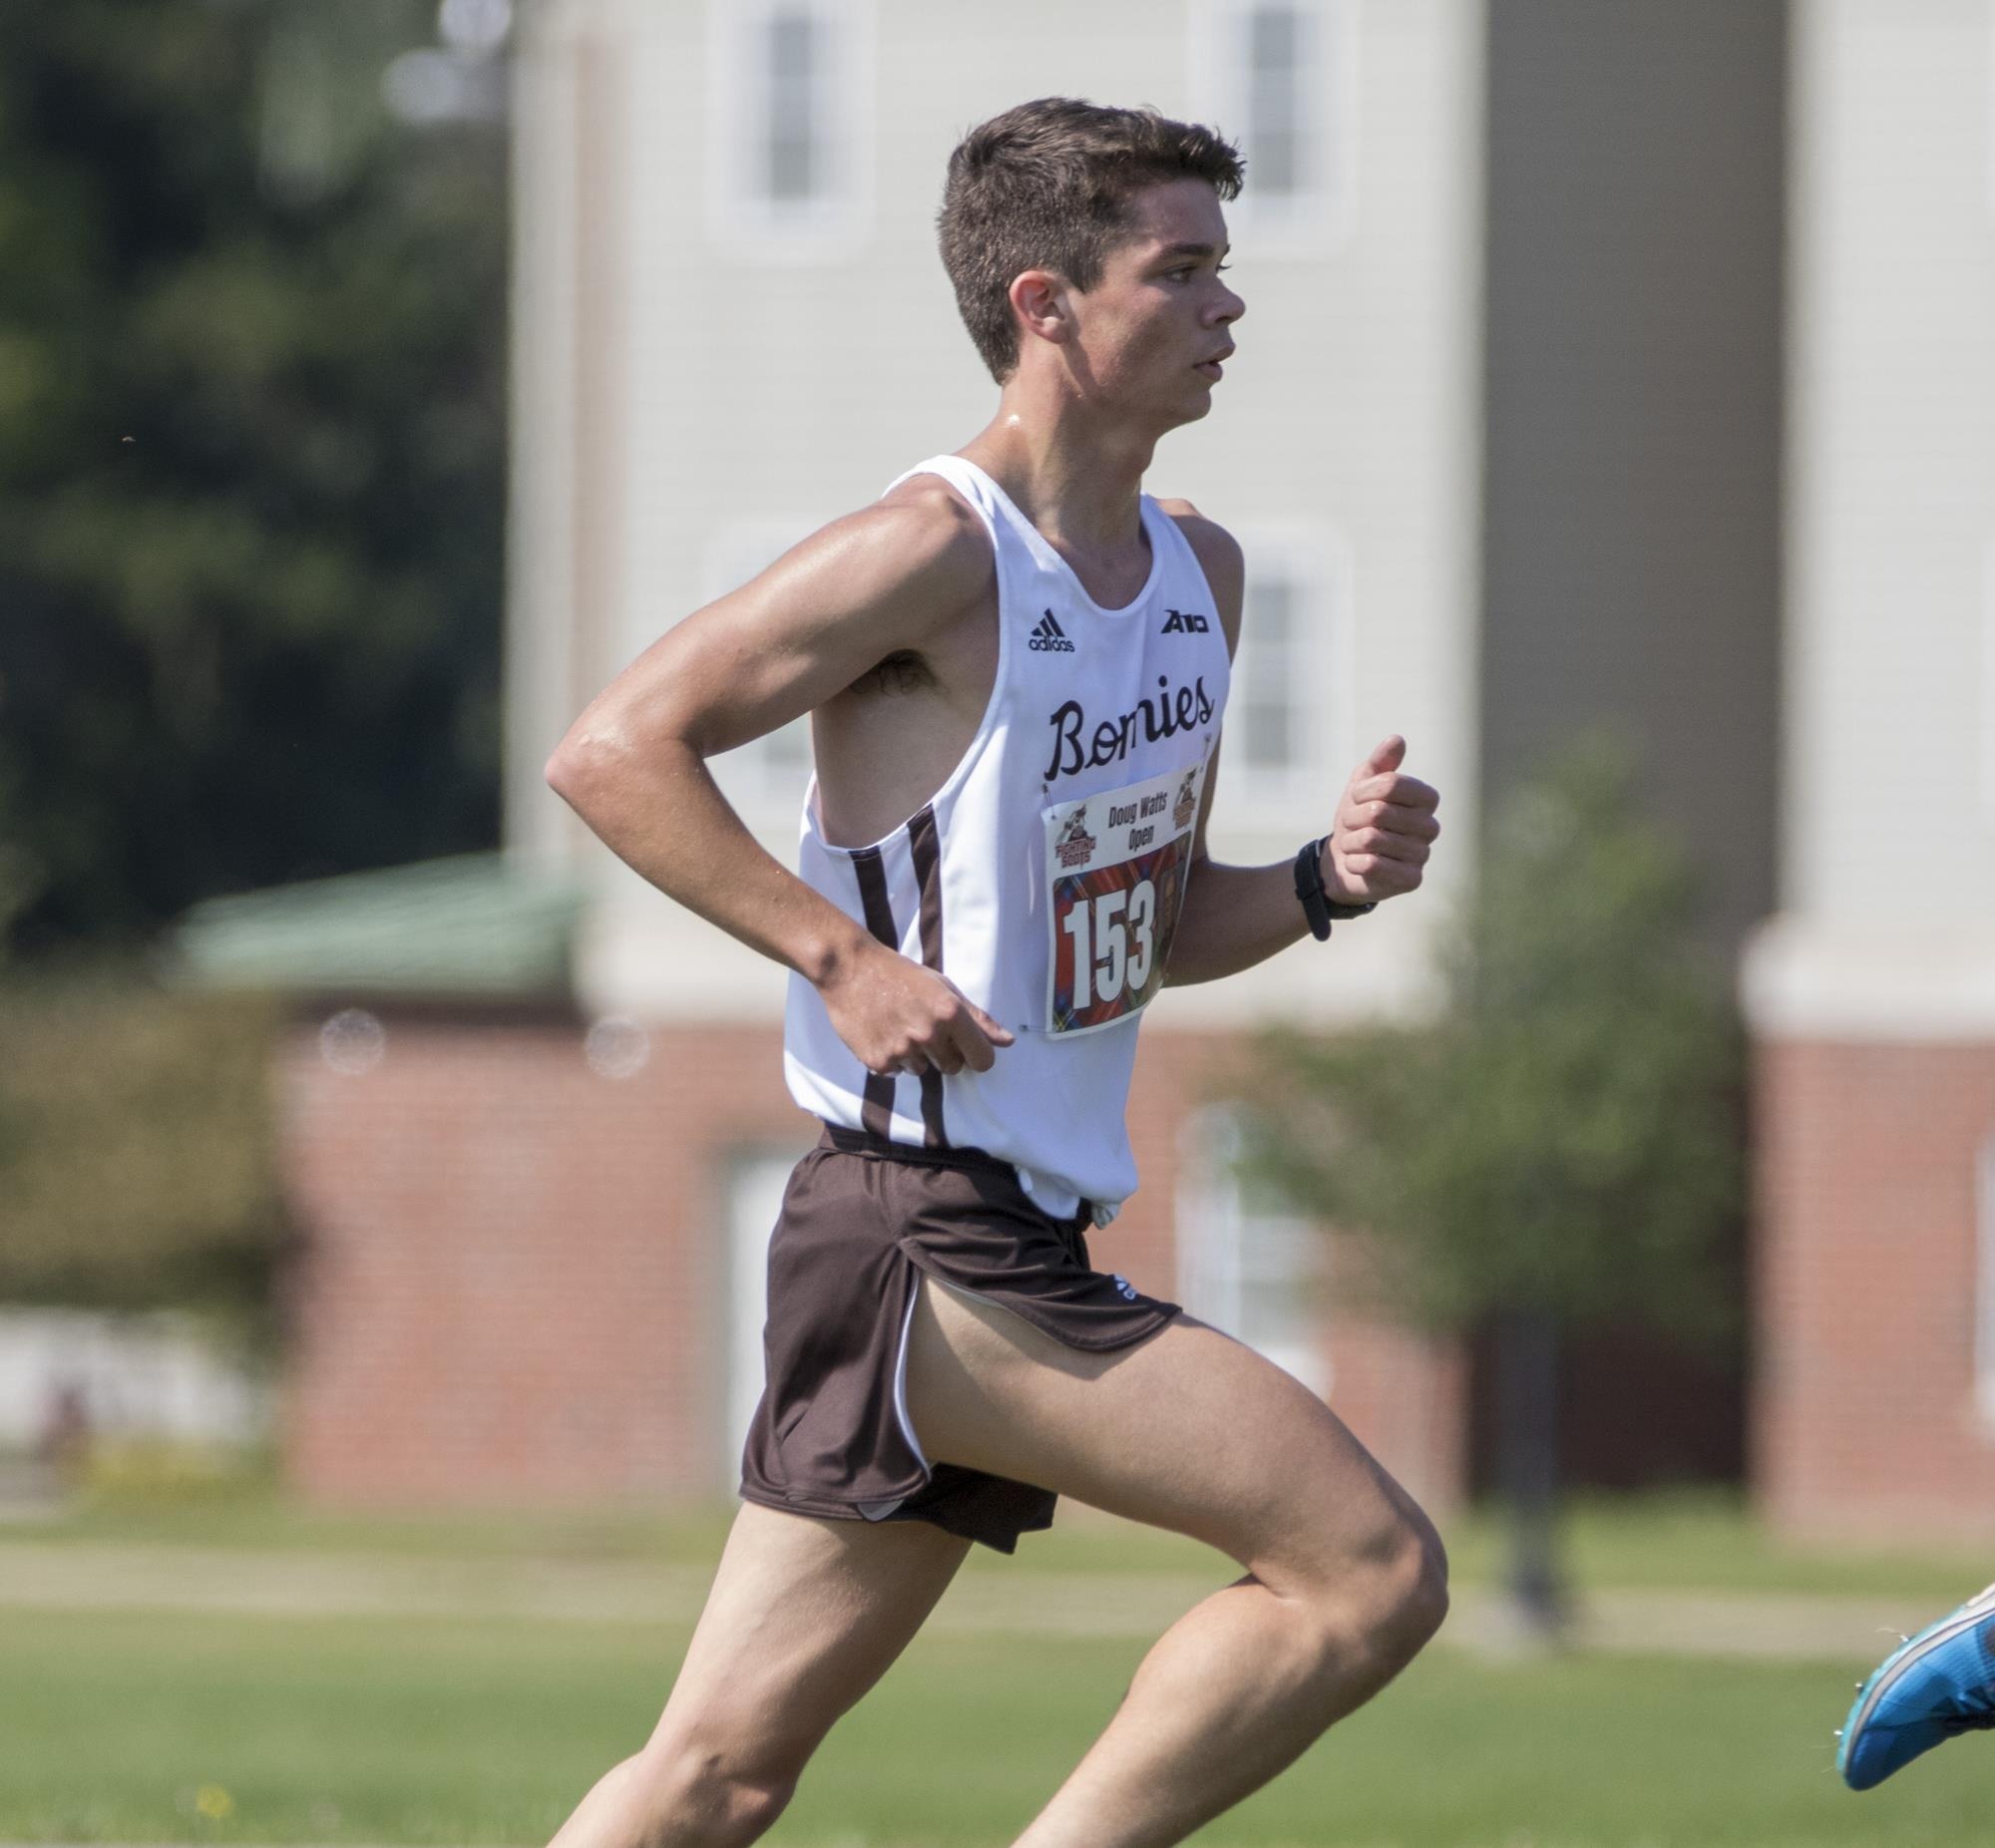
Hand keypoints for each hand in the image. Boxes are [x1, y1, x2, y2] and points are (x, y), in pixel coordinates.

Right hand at [818, 937, 1014, 1077]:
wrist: (849, 969)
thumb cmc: (901, 975)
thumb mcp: (943, 987)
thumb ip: (977, 1018)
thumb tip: (1009, 1041)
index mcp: (950, 1013)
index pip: (983, 1059)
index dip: (977, 1056)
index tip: (967, 1049)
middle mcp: (928, 1034)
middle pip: (953, 1068)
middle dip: (944, 1054)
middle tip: (924, 1029)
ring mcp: (901, 1049)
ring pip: (922, 1070)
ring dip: (915, 1056)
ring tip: (898, 1027)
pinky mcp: (877, 1061)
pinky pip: (896, 1073)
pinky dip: (891, 1059)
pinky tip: (882, 1033)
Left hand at [1322, 735, 1439, 904]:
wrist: (1343, 860)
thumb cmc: (1358, 819)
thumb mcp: (1362, 785)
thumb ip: (1380, 762)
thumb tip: (1397, 739)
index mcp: (1426, 799)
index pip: (1392, 783)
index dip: (1364, 789)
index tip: (1355, 797)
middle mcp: (1430, 826)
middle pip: (1379, 811)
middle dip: (1353, 817)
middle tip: (1352, 825)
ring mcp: (1423, 855)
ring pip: (1372, 838)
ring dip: (1351, 841)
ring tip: (1355, 844)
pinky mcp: (1411, 880)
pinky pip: (1372, 865)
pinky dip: (1354, 862)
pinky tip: (1358, 863)